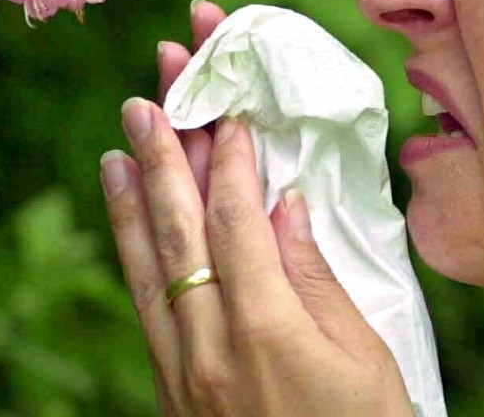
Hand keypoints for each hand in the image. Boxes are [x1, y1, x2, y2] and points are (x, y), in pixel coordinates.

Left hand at [103, 31, 415, 415]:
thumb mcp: (362, 359)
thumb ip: (316, 279)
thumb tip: (284, 208)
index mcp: (266, 330)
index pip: (233, 220)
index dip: (228, 158)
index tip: (223, 106)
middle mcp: (210, 346)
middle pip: (179, 230)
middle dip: (164, 155)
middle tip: (149, 95)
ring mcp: (184, 371)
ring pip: (148, 267)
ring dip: (133, 199)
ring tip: (120, 143)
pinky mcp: (174, 391)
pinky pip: (146, 307)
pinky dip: (135, 256)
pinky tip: (131, 224)